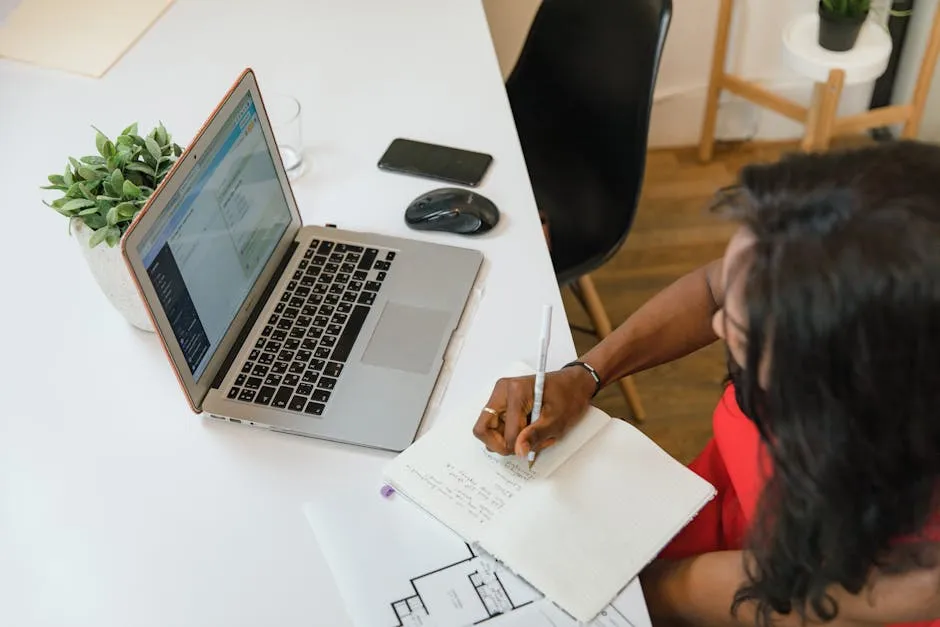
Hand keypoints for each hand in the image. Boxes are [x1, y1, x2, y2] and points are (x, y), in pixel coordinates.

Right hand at [472, 365, 596, 457]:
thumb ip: (535, 435)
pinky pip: (497, 425)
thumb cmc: (569, 397)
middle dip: (502, 443)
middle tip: (524, 445)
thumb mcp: (557, 420)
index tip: (531, 448)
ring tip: (533, 436)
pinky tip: (530, 430)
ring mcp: (500, 396)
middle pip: (484, 428)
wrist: (574, 384)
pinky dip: (510, 434)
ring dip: (509, 439)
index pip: (505, 432)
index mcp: (515, 391)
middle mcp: (502, 391)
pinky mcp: (502, 402)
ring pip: (490, 429)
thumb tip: (518, 450)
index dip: (516, 446)